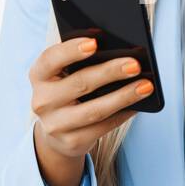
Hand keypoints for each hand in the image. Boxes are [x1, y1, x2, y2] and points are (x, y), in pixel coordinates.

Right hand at [29, 37, 152, 185]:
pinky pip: (103, 127)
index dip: (71, 50)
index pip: (50, 59)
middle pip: (79, 83)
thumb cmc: (68, 91)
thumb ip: (82, 62)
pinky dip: (123, 114)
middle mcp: (42, 101)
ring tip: (146, 86)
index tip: (95, 43)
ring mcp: (55, 124)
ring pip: (94, 110)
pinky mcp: (71, 142)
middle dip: (110, 72)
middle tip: (135, 64)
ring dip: (123, 97)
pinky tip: (138, 104)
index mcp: (38, 75)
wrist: (57, 132)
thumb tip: (120, 53)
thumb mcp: (65, 75)